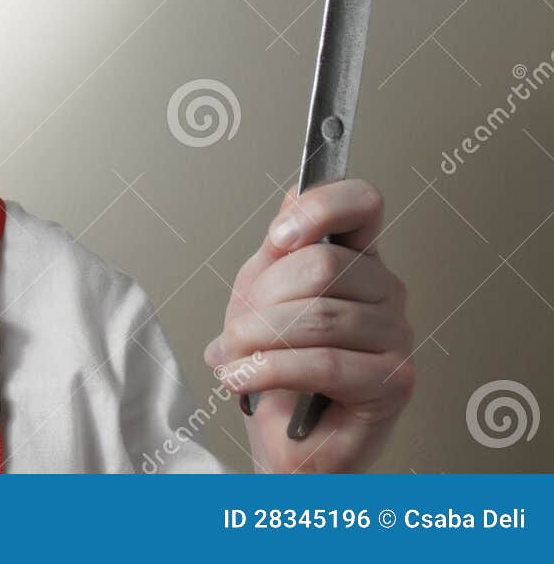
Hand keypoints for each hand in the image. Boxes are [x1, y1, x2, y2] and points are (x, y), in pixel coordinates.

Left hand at [207, 178, 414, 471]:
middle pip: (321, 264)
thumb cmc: (275, 366)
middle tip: (237, 332)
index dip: (319, 208)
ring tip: (237, 360)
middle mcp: (386, 292)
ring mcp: (397, 335)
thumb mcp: (261, 294)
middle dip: (261, 300)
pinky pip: (322, 363)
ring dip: (255, 340)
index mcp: (357, 261)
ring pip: (317, 316)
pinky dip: (268, 370)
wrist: (281, 439)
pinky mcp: (395, 381)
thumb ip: (280, 248)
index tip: (277, 238)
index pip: (362, 204)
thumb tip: (295, 194)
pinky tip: (243, 379)